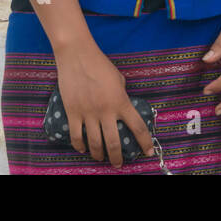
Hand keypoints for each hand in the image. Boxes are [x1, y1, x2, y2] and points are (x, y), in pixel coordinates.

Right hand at [52, 42, 153, 165]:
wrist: (77, 56)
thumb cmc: (101, 65)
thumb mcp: (119, 80)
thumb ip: (122, 96)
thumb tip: (122, 107)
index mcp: (121, 102)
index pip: (138, 127)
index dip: (145, 142)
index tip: (148, 152)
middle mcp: (106, 111)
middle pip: (114, 143)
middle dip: (117, 158)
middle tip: (118, 165)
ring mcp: (88, 113)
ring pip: (95, 143)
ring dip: (99, 155)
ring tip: (101, 158)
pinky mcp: (72, 113)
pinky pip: (77, 136)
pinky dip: (80, 146)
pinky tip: (83, 149)